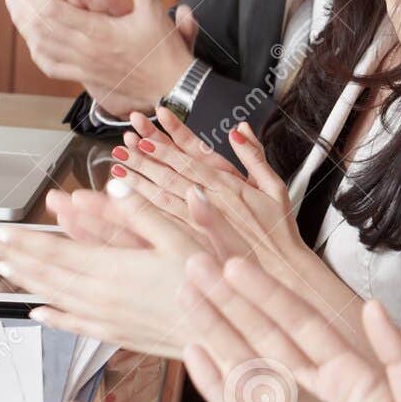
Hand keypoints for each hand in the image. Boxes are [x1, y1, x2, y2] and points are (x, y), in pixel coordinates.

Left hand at [0, 0, 192, 113]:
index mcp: (97, 32)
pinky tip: (32, 42)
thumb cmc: (164, 51)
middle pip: (39, 26)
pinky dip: (37, 51)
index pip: (50, 8)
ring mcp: (83, 67)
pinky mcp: (86, 78)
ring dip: (24, 26)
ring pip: (41, 46)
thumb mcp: (154, 9)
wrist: (172, 88)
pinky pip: (52, 66)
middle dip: (20, 3)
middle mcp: (85, 51)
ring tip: (14, 7)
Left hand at [0, 197, 205, 355]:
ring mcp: (109, 319)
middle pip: (47, 275)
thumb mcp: (181, 238)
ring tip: (3, 271)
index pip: (56, 252)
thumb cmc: (209, 287)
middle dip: (14, 259)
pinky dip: (54, 317)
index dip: (25, 242)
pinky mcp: (120, 335)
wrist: (226, 337)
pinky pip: (76, 325)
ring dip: (26, 283)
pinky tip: (39, 313)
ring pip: (55, 298)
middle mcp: (103, 296)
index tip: (0, 232)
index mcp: (114, 269)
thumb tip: (115, 186)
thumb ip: (143, 212)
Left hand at [115, 110, 306, 275]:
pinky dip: (144, 210)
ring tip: (118, 165)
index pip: (190, 160)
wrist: (282, 271)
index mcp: (229, 185)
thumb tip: (239, 130)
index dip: (166, 145)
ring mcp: (202, 223)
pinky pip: (164, 223)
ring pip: (163, 197)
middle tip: (124, 143)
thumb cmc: (278, 232)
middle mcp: (212, 202)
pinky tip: (125, 201)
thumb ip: (255, 156)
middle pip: (171, 175)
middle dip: (145, 157)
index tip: (146, 134)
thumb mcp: (276, 188)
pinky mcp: (196, 242)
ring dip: (139, 180)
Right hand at [178, 255, 400, 401]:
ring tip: (186, 296)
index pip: (302, 323)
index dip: (269, 294)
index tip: (237, 266)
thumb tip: (373, 307)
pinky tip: (194, 354)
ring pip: (244, 365)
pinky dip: (214, 384)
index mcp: (347, 375)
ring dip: (214, 330)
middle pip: (264, 335)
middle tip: (195, 266)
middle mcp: (312, 391)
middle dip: (229, 301)